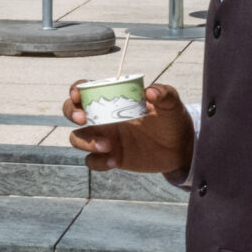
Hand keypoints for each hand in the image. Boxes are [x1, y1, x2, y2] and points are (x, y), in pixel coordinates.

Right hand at [64, 80, 194, 174]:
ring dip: (86, 141)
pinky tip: (114, 161)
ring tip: (107, 145)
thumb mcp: (171, 104)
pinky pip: (92, 161)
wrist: (180, 148)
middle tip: (84, 118)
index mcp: (113, 100)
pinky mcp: (110, 157)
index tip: (78, 94)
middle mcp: (103, 118)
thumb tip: (150, 91)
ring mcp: (104, 138)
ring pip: (77, 138)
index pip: (86, 90)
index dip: (76, 89)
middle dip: (71, 112)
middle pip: (72, 111)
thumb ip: (164, 94)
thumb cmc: (172, 120)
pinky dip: (99, 162)